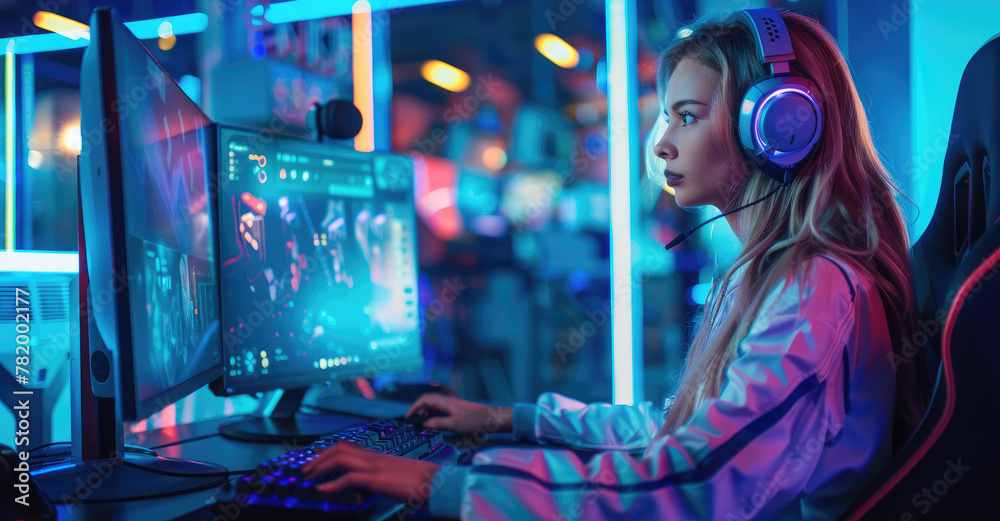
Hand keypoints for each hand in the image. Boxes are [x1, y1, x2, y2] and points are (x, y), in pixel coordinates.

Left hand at [300, 441, 440, 503]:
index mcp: (377, 456)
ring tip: (308, 476)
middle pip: (339, 448)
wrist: (435, 481)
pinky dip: (333, 484)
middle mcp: (373, 457)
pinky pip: (349, 477)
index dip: (329, 452)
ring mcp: (374, 465)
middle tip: (305, 468)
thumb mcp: (393, 477)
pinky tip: (322, 490)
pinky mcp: (377, 478)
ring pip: (340, 458)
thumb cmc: (419, 481)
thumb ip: (377, 479)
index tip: (316, 459)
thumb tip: (362, 489)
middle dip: (319, 457)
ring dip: (320, 467)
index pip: (348, 447)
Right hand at [406, 393, 512, 435]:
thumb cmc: (475, 422)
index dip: (415, 407)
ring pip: (435, 403)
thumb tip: (423, 424)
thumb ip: (437, 423)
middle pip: (429, 399)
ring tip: (421, 421)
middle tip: (413, 420)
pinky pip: (442, 406)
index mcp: (446, 402)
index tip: (408, 417)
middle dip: (419, 408)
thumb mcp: (454, 425)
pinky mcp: (459, 408)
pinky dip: (434, 411)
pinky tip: (436, 419)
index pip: (425, 399)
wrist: (494, 418)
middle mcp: (449, 400)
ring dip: (426, 410)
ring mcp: (455, 403)